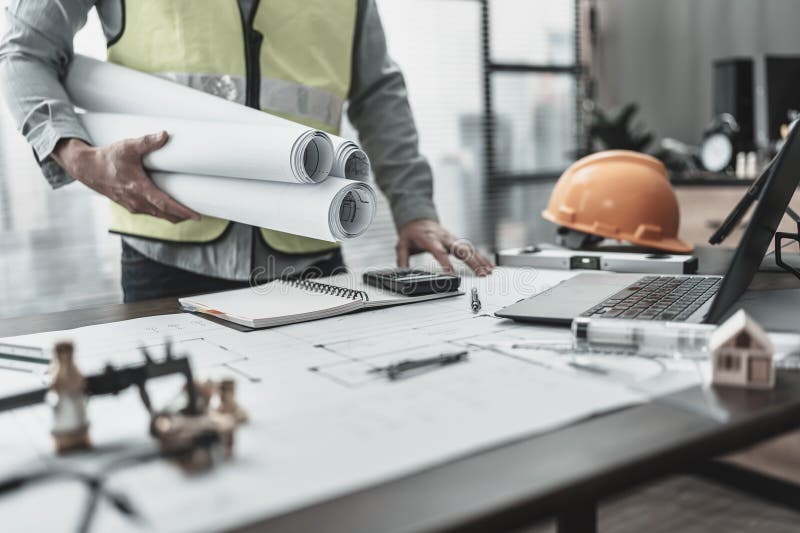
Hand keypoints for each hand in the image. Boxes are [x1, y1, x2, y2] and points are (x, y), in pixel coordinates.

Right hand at [52, 133, 199, 222]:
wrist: (86, 168)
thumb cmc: (107, 157)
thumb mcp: (128, 147)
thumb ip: (148, 142)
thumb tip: (165, 135)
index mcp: (138, 188)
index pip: (166, 204)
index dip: (183, 211)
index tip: (198, 216)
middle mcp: (136, 201)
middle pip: (166, 215)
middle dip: (183, 216)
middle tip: (200, 215)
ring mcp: (132, 206)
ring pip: (159, 216)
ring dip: (174, 216)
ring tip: (189, 213)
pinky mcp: (129, 205)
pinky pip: (151, 213)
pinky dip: (163, 213)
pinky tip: (170, 208)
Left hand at [396, 219, 493, 275]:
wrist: (418, 218)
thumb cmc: (412, 233)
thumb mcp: (402, 245)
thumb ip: (402, 260)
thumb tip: (401, 273)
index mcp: (430, 239)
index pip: (439, 252)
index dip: (446, 263)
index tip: (452, 274)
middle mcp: (444, 238)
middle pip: (461, 250)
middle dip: (473, 262)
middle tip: (481, 273)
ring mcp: (452, 239)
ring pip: (469, 249)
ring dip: (480, 260)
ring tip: (488, 271)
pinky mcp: (457, 241)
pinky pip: (471, 249)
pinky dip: (481, 256)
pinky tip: (488, 264)